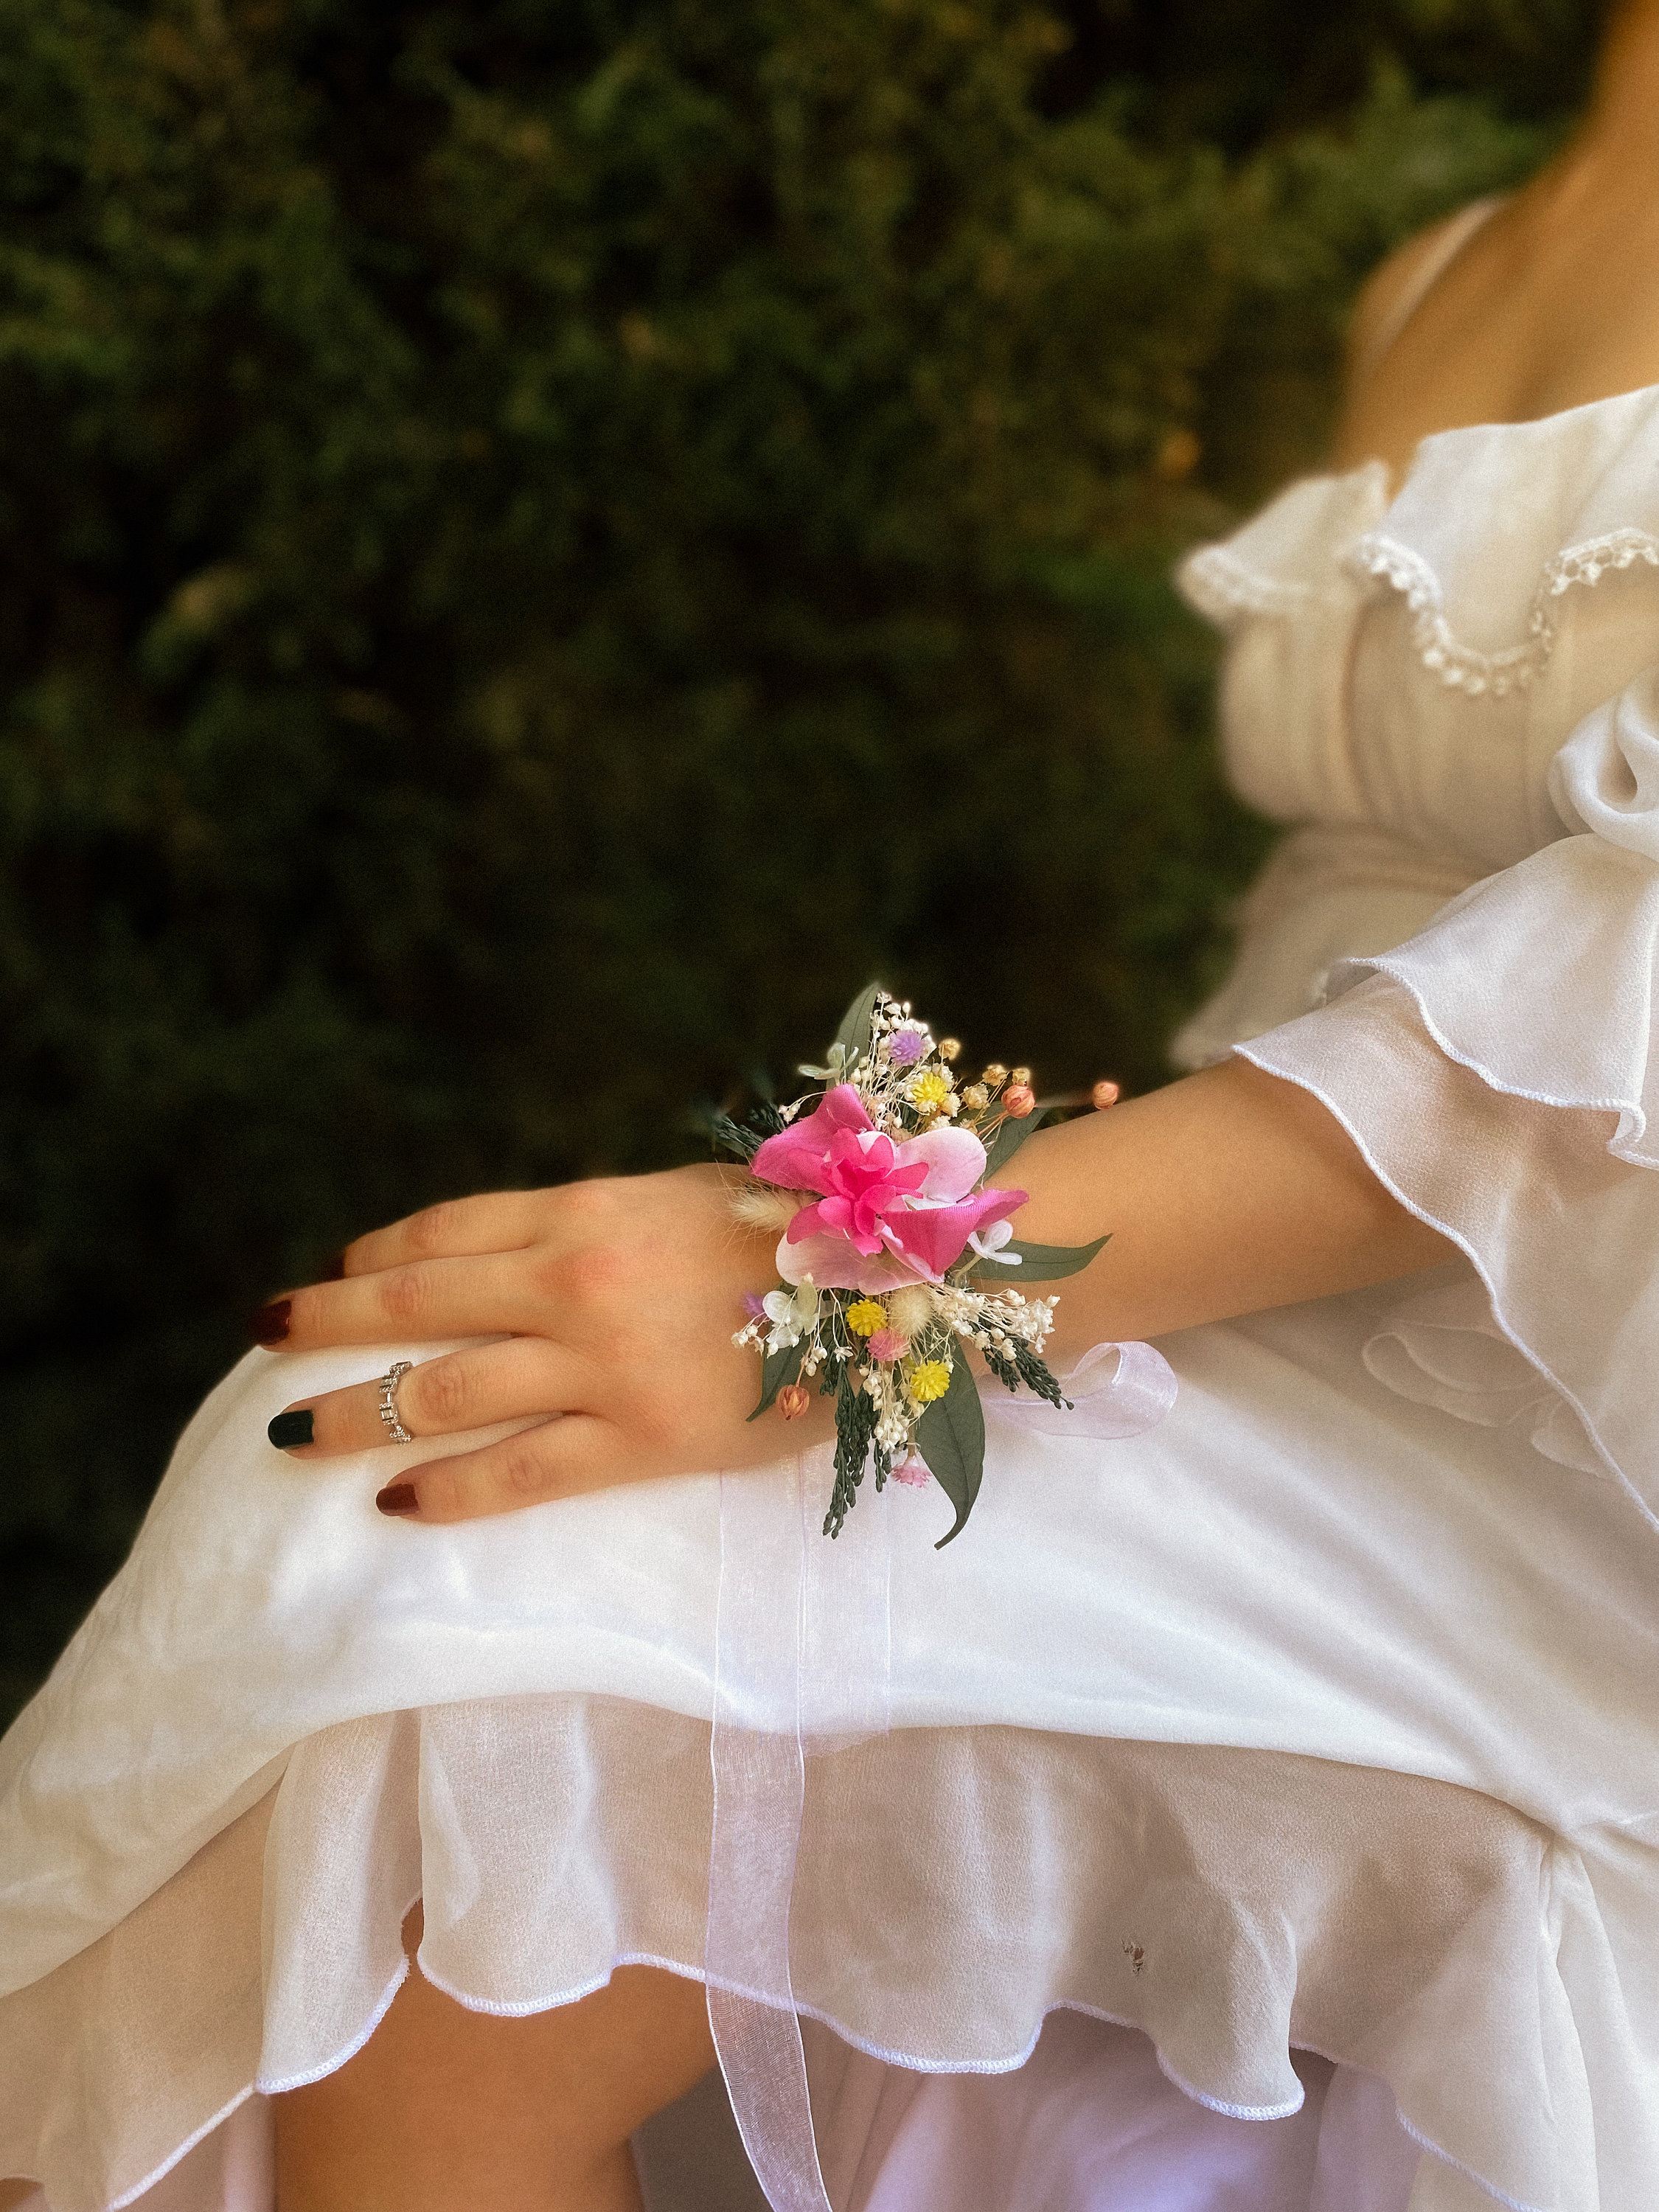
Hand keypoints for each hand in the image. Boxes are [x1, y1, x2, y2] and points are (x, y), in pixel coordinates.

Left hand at [255, 1167, 832, 1521]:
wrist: (895, 1284)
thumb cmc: (792, 1234)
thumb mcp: (681, 1197)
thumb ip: (597, 1223)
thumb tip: (521, 1255)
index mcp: (588, 1207)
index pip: (446, 1230)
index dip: (376, 1257)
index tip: (336, 1277)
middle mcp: (576, 1279)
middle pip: (416, 1303)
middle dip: (325, 1324)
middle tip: (262, 1337)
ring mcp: (604, 1363)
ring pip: (443, 1391)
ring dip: (353, 1414)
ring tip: (293, 1437)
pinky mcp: (641, 1440)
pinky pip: (518, 1470)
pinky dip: (445, 1486)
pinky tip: (395, 1500)